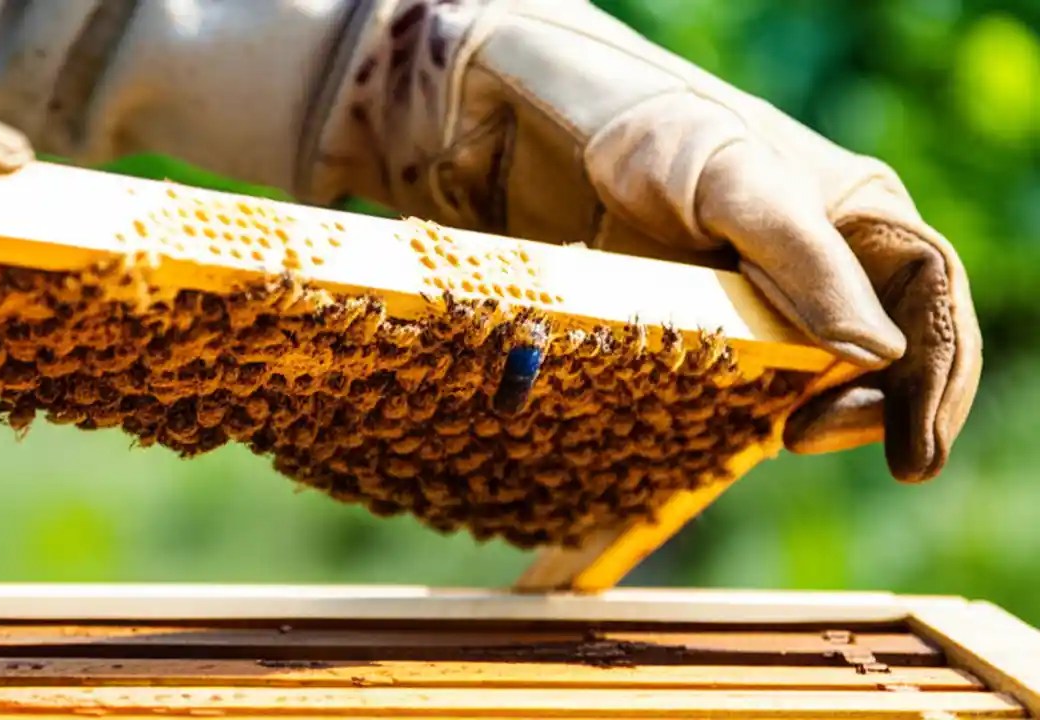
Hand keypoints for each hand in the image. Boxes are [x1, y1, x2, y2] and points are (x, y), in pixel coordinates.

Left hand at [302, 0, 981, 482]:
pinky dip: (736, 418)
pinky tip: (723, 436)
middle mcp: (813, 266)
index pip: (927, 301)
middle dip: (876, 409)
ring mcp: (751, 304)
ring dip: (809, 419)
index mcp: (851, 219)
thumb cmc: (639, 126)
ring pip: (810, 380)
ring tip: (782, 439)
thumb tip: (875, 354)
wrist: (523, 126)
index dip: (937, 376)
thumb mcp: (731, 178)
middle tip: (813, 438)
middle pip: (883, 355)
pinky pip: (733, 388)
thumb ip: (803, 255)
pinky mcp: (690, 334)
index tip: (908, 448)